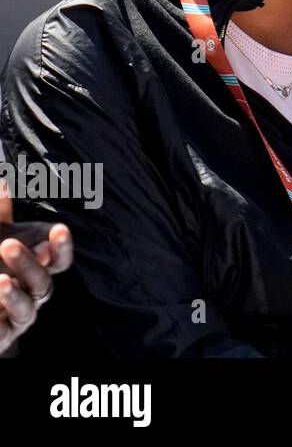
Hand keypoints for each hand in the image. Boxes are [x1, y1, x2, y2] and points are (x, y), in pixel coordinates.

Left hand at [0, 180, 73, 354]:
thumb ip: (0, 213)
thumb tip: (4, 181)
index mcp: (38, 266)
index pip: (59, 258)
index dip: (62, 246)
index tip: (58, 230)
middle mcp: (33, 290)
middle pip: (42, 280)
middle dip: (29, 263)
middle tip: (8, 245)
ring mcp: (19, 314)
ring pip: (27, 306)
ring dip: (14, 294)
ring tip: (0, 281)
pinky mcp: (3, 333)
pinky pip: (4, 328)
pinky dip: (1, 311)